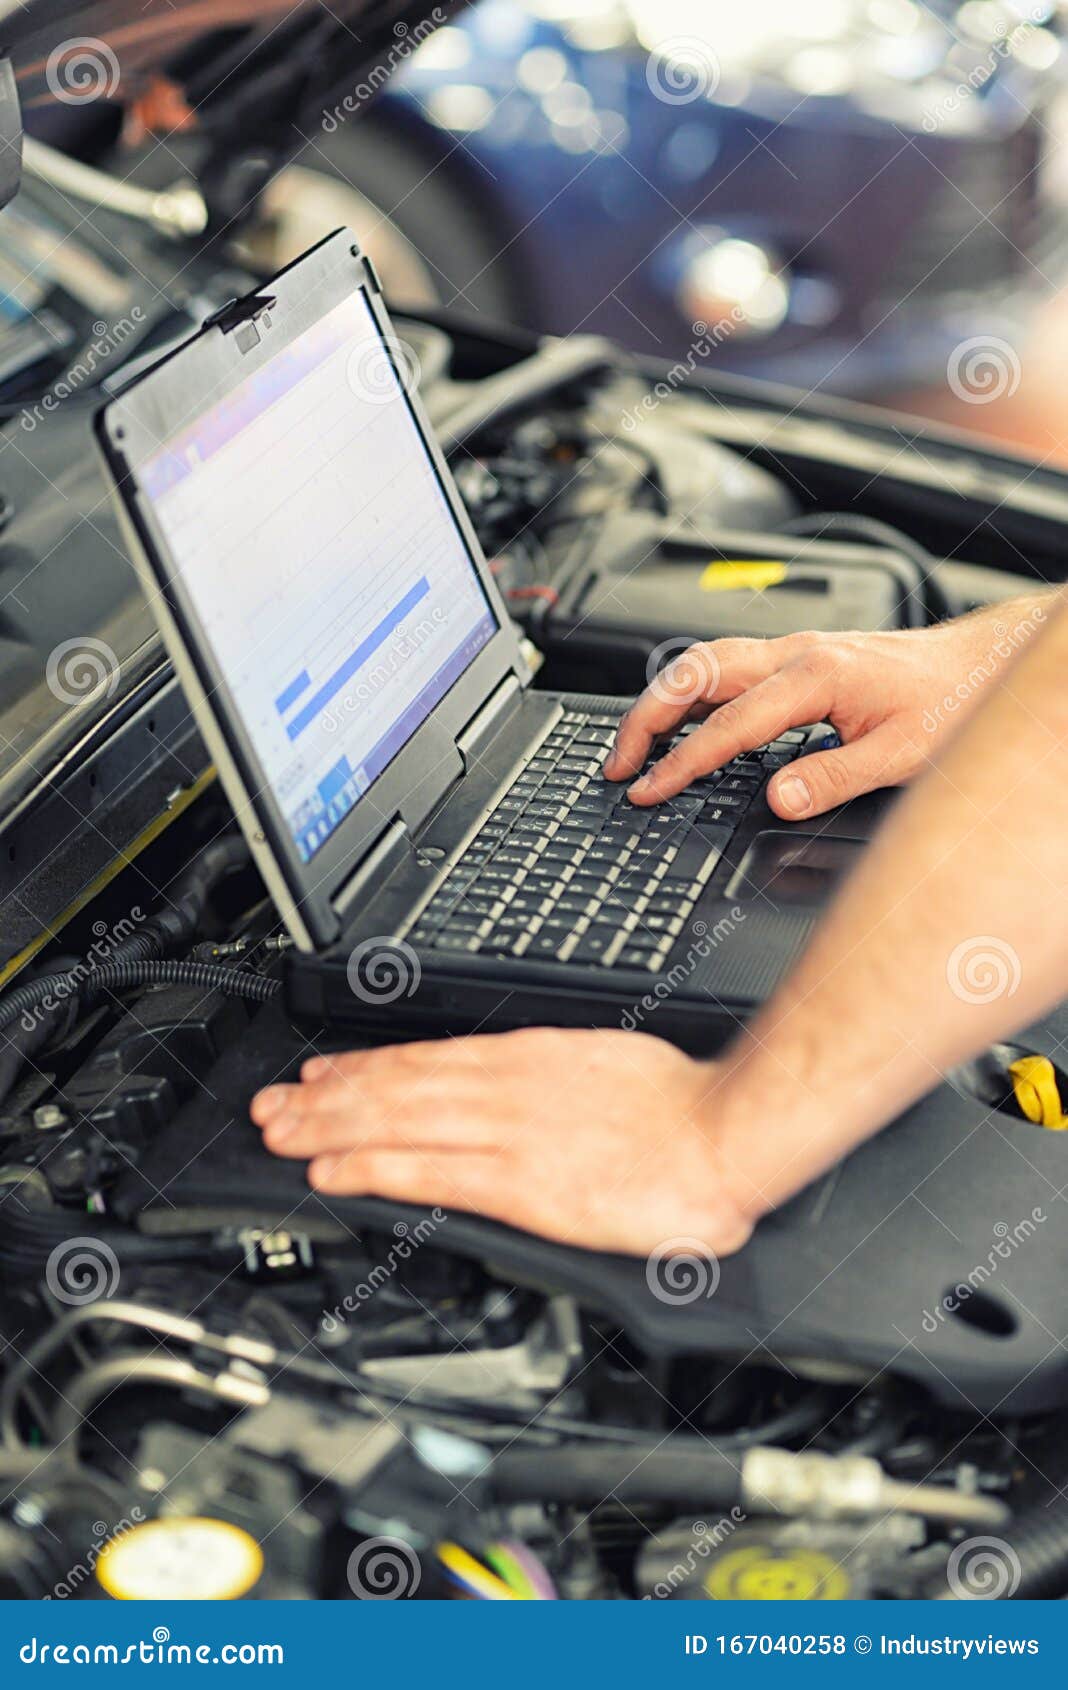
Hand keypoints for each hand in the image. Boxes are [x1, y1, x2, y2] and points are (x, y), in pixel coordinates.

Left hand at [250, 1027, 756, 1258]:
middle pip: (394, 1085)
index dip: (365, 1068)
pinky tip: (333, 1174)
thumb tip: (534, 1099)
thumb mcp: (607, 1065)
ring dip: (330, 1128)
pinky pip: (425, 1172)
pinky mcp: (517, 1182)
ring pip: (395, 1122)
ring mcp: (505, 1132)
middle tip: (274, 1106)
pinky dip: (371, 1169)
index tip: (325, 1074)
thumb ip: (558, 1084)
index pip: (426, 1058)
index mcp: (528, 1058)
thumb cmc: (680, 1108)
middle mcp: (504, 1086)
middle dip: (326, 1097)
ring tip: (283, 1134)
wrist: (724, 1133)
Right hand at [603, 600, 1048, 818]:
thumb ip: (836, 778)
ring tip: (632, 745)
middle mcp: (796, 655)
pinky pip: (724, 665)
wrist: (976, 664)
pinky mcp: (795, 657)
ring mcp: (792, 651)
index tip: (648, 790)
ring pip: (703, 661)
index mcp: (816, 677)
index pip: (729, 725)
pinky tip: (680, 721)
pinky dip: (688, 692)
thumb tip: (779, 800)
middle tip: (616, 763)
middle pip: (695, 674)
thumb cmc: (947, 702)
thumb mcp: (903, 753)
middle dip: (646, 718)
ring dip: (660, 700)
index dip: (682, 762)